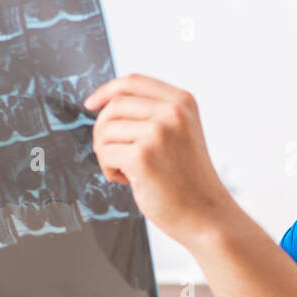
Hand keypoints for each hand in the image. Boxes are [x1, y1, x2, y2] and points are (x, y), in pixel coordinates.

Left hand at [83, 74, 232, 244]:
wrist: (205, 214)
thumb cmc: (188, 179)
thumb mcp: (180, 133)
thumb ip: (153, 114)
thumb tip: (106, 105)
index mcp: (182, 102)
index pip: (133, 82)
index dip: (107, 90)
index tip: (91, 104)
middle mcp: (173, 112)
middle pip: (114, 106)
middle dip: (103, 131)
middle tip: (113, 154)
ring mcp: (158, 133)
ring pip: (105, 131)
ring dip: (107, 153)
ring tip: (127, 171)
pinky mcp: (143, 156)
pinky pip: (105, 154)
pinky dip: (109, 170)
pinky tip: (128, 180)